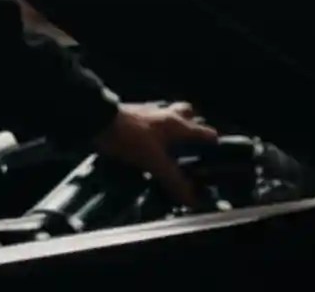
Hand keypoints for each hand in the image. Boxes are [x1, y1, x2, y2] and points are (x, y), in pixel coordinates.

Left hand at [92, 102, 217, 207]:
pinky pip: (150, 123)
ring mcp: (148, 113)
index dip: (214, 147)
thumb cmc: (129, 136)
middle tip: (191, 149)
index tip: (216, 160)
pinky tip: (146, 148)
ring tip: (169, 151)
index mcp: (177, 124)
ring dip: (171, 131)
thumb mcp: (154, 162)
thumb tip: (192, 199)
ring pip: (168, 118)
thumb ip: (173, 180)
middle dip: (193, 129)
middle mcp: (166, 115)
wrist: (98, 120)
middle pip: (189, 116)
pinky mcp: (133, 116)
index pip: (206, 132)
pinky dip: (152, 134)